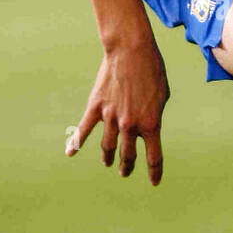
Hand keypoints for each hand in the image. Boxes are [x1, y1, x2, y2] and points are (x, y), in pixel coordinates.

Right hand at [67, 38, 169, 183]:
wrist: (131, 50)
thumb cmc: (152, 70)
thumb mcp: (162, 95)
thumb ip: (154, 115)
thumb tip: (146, 126)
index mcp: (151, 124)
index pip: (153, 157)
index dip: (154, 172)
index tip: (154, 182)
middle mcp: (130, 125)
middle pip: (128, 155)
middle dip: (128, 166)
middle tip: (126, 171)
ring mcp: (111, 118)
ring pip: (108, 147)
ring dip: (108, 157)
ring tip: (108, 162)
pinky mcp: (96, 107)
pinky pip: (83, 130)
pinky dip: (76, 143)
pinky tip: (70, 153)